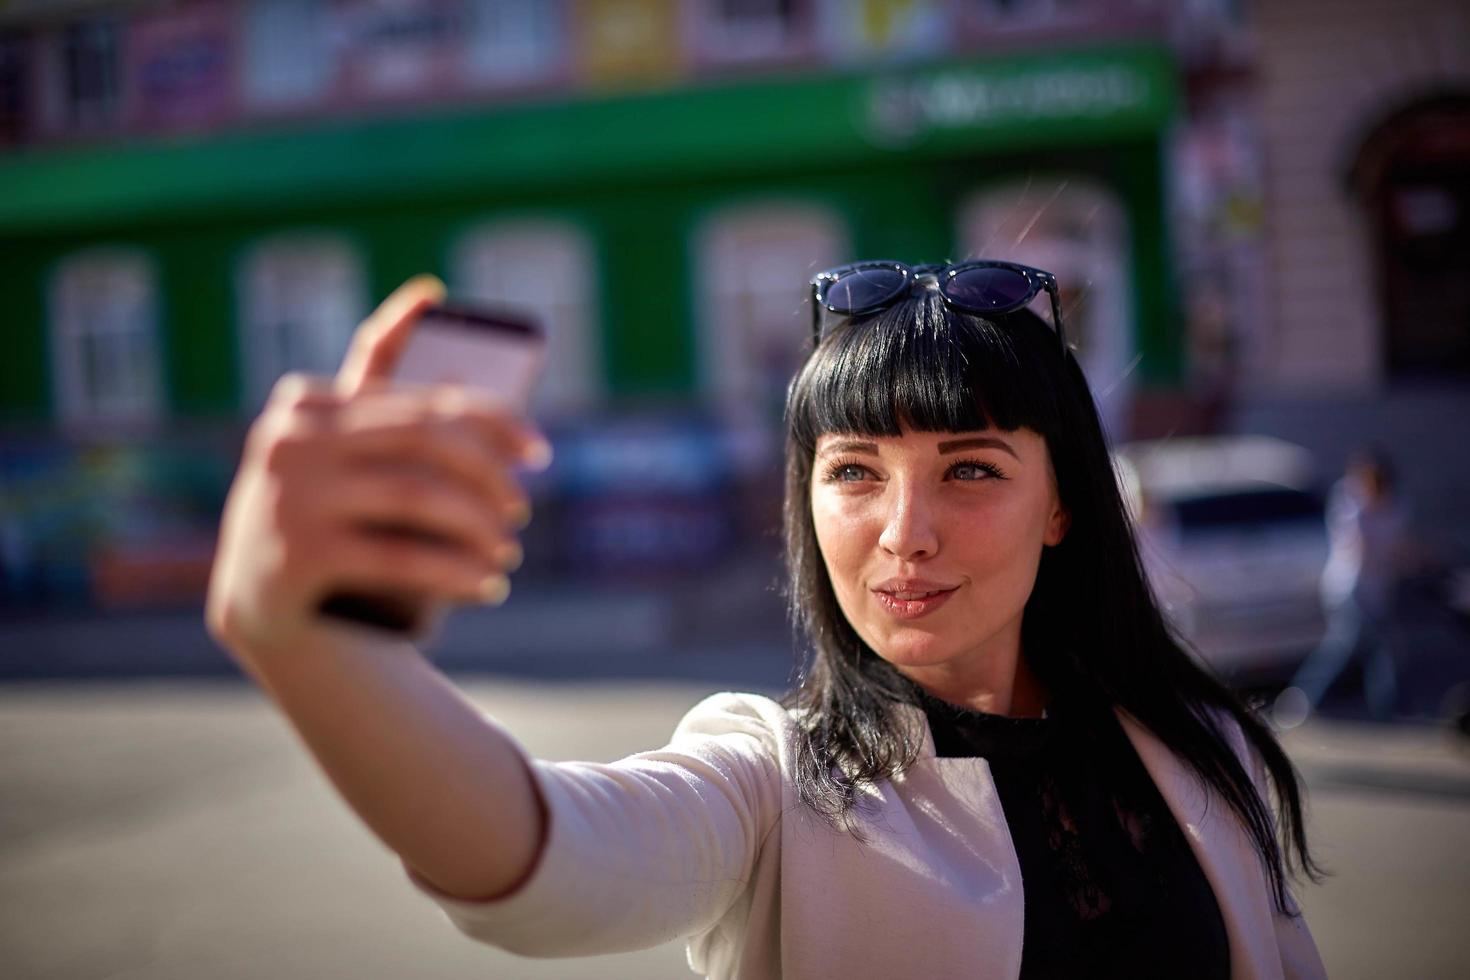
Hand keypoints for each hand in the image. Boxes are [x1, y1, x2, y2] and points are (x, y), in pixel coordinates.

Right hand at [205, 275, 550, 660]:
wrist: (257, 607)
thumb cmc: (326, 522)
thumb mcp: (349, 462)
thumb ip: (388, 411)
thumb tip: (451, 348)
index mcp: (307, 402)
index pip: (420, 397)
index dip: (493, 419)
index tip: (539, 452)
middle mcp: (291, 439)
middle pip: (425, 437)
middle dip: (489, 474)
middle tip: (520, 510)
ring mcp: (289, 496)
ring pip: (418, 494)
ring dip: (478, 526)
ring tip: (506, 553)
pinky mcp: (297, 556)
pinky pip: (401, 557)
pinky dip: (456, 572)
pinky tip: (488, 587)